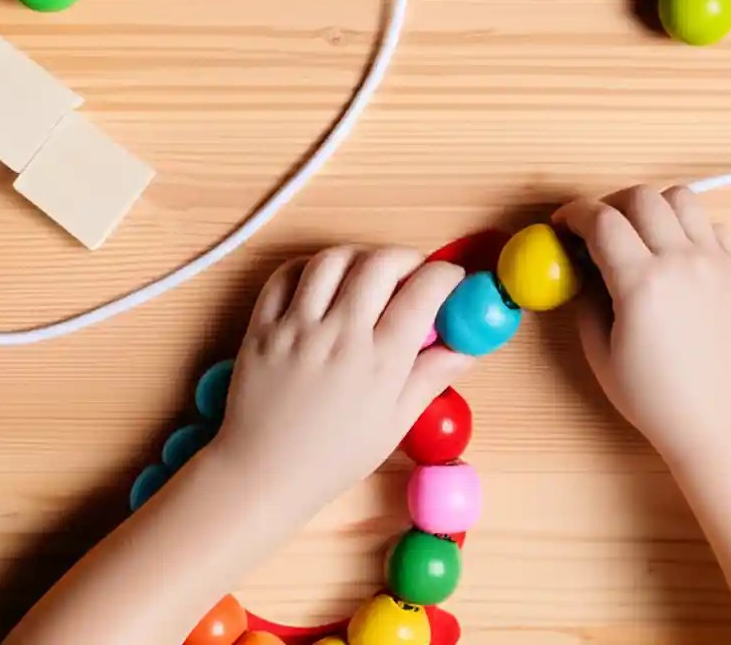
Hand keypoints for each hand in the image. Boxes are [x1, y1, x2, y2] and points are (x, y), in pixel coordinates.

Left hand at [212, 247, 471, 514]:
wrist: (263, 474)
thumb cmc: (335, 456)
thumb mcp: (396, 423)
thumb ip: (432, 376)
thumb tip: (468, 346)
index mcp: (380, 362)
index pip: (423, 292)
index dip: (445, 276)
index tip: (451, 281)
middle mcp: (340, 335)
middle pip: (380, 262)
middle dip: (407, 258)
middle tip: (412, 275)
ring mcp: (297, 327)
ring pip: (333, 259)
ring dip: (360, 257)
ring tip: (369, 276)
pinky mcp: (262, 326)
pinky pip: (286, 275)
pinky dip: (311, 267)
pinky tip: (325, 284)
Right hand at [555, 185, 730, 461]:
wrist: (715, 421)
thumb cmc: (652, 398)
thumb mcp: (600, 353)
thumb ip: (585, 300)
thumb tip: (579, 266)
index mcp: (642, 284)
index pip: (601, 221)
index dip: (573, 214)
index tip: (562, 224)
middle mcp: (681, 262)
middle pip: (641, 197)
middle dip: (609, 204)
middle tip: (597, 228)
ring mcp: (715, 263)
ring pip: (681, 197)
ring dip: (652, 206)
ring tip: (638, 233)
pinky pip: (714, 225)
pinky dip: (690, 226)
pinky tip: (675, 252)